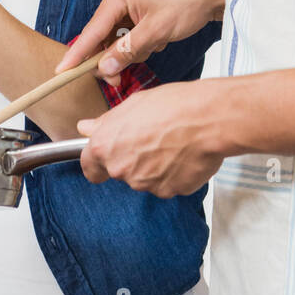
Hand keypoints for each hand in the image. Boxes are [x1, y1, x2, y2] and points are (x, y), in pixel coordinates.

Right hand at [54, 0, 226, 79]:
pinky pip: (130, 38)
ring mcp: (129, 8)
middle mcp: (118, 1)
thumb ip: (128, 50)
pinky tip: (159, 40)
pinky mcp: (139, 15)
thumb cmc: (186, 3)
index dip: (76, 54)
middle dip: (113, 59)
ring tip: (156, 44)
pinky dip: (142, 46)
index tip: (61, 71)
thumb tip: (105, 68)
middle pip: (102, 40)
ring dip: (132, 52)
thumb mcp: (156, 31)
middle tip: (120, 79)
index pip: (91, 32)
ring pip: (117, 42)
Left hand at [75, 80, 225, 196]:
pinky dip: (174, 173)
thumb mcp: (133, 104)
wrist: (208, 119)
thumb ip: (106, 122)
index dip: (97, 163)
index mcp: (106, 146)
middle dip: (132, 158)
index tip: (104, 160)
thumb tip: (87, 128)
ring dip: (154, 166)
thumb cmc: (172, 105)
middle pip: (120, 170)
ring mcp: (146, 183)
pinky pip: (167, 184)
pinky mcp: (170, 191)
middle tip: (152, 137)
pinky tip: (184, 154)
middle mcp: (122, 169)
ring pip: (145, 178)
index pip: (90, 167)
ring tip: (173, 142)